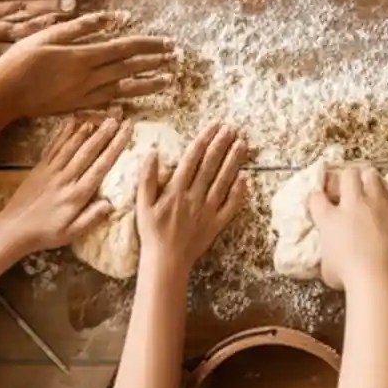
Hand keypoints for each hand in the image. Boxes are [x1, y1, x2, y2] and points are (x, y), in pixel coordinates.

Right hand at [0, 12, 175, 118]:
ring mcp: (84, 96)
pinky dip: (124, 102)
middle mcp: (89, 78)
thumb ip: (82, 26)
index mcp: (84, 56)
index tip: (167, 42)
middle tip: (176, 58)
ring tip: (168, 81)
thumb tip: (113, 18)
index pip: (125, 48)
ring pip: (124, 88)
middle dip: (155, 62)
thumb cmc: (19, 61)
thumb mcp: (48, 35)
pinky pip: (108, 104)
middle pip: (130, 69)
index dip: (149, 45)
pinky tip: (135, 103)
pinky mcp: (76, 108)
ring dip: (148, 84)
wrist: (2, 96)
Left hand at [0, 118, 132, 252]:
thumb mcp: (71, 233)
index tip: (126, 131)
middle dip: (105, 132)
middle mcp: (65, 178)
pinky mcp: (40, 168)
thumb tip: (111, 203)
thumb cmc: (45, 234)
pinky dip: (64, 133)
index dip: (115, 146)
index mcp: (77, 195)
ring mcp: (51, 171)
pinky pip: (54, 147)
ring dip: (88, 129)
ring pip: (72, 145)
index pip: (101, 166)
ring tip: (101, 116)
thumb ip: (91, 218)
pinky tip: (72, 121)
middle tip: (118, 116)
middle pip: (88, 151)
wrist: (13, 229)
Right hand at [136, 124, 248, 276]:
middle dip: (221, 145)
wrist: (166, 261)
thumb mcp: (142, 204)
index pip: (192, 159)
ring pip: (223, 181)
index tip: (213, 126)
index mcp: (176, 190)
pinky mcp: (216, 223)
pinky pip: (231, 206)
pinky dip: (239, 192)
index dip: (204, 140)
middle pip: (210, 166)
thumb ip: (146, 178)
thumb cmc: (151, 232)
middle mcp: (194, 197)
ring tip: (242, 144)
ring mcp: (208, 210)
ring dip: (233, 161)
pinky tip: (245, 178)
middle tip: (232, 128)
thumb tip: (152, 153)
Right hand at [307, 166, 387, 291]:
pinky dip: (384, 200)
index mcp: (330, 218)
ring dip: (367, 180)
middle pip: (348, 175)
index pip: (316, 197)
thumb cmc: (350, 278)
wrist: (382, 279)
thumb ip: (329, 250)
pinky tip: (384, 211)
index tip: (321, 203)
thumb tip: (333, 250)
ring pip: (371, 176)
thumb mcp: (328, 266)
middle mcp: (352, 205)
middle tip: (347, 189)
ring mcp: (376, 205)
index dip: (318, 199)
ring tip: (368, 191)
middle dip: (346, 179)